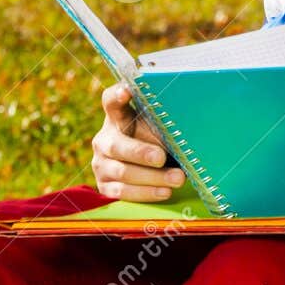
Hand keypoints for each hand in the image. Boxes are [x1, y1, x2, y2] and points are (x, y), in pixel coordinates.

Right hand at [90, 82, 184, 200]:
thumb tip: (182, 136)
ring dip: (152, 177)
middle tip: (161, 157)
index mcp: (116, 118)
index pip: (110, 102)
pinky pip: (122, 192)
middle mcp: (104, 139)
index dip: (117, 95)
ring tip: (177, 178)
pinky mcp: (104, 186)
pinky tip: (164, 192)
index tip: (127, 91)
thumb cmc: (156, 142)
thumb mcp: (158, 131)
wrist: (145, 170)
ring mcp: (101, 164)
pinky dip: (146, 193)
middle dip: (141, 152)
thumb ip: (163, 129)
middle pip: (116, 145)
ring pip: (122, 171)